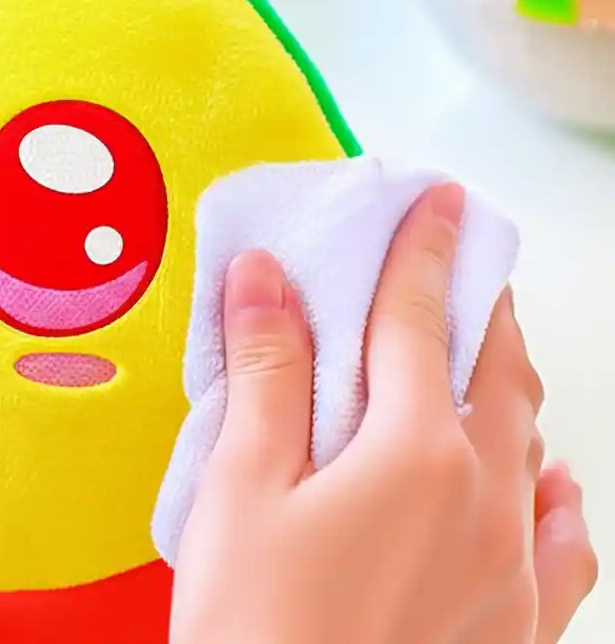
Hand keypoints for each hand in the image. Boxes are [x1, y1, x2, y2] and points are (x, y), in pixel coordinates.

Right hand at [169, 184, 590, 642]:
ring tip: (486, 356)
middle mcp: (483, 498)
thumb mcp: (240, 488)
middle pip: (492, 370)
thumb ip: (266, 374)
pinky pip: (564, 543)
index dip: (422, 251)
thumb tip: (270, 278)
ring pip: (530, 441)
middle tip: (463, 265)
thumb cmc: (256, 627)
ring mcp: (509, 564)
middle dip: (477, 307)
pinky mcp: (515, 624)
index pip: (417, 321)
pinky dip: (557, 495)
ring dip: (508, 384)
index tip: (434, 202)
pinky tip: (553, 481)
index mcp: (413, 452)